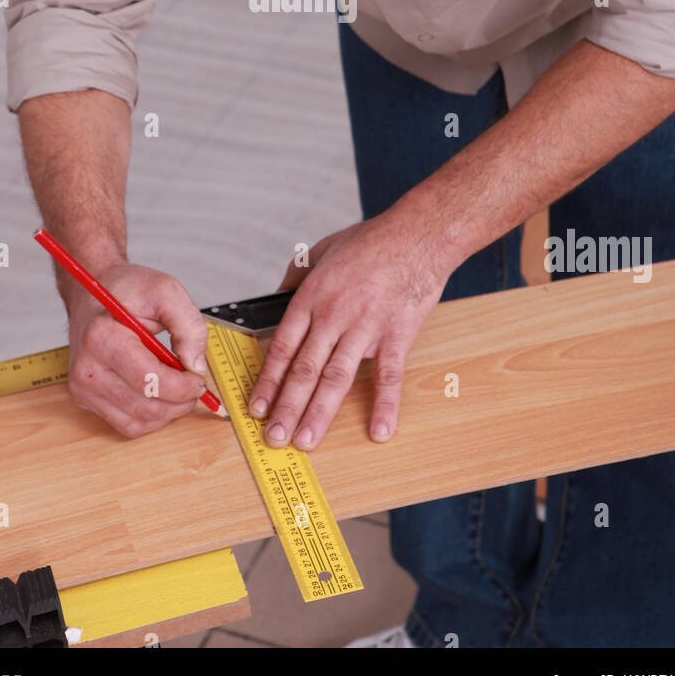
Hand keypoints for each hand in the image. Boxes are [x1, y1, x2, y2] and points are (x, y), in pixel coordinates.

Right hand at [66, 262, 208, 436]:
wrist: (92, 292)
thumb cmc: (125, 290)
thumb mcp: (165, 291)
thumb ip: (189, 326)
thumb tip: (196, 366)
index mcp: (102, 339)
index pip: (149, 381)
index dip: (183, 386)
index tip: (198, 377)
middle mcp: (87, 368)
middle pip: (146, 407)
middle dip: (180, 401)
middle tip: (193, 383)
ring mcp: (83, 387)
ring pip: (138, 423)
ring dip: (167, 412)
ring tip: (177, 387)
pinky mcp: (85, 399)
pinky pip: (126, 425)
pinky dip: (151, 417)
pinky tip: (159, 394)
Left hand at [247, 207, 449, 449]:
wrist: (417, 235)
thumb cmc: (372, 241)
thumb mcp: (321, 250)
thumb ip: (296, 278)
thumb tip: (277, 298)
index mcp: (312, 296)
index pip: (283, 347)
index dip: (268, 380)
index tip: (256, 406)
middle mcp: (334, 315)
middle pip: (305, 370)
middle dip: (286, 407)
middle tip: (273, 436)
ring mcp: (366, 328)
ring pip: (337, 378)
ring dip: (319, 413)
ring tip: (305, 440)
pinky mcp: (396, 336)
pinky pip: (389, 377)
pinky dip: (385, 405)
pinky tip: (379, 430)